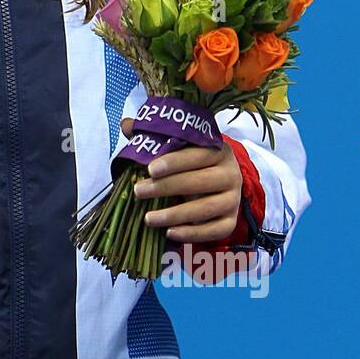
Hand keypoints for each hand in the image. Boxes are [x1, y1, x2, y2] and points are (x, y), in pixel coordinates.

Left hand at [120, 116, 241, 243]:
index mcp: (219, 150)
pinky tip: (170, 233)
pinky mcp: (231, 220)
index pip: (198, 155)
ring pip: (205, 208)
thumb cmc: (192, 162)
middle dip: (166, 188)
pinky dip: (192, 234)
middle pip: (199, 182)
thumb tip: (127, 124)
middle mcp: (231, 174)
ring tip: (149, 218)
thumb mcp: (178, 147)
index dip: (174, 162)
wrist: (220, 182)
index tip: (150, 169)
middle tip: (138, 191)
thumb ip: (154, 135)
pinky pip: (215, 230)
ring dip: (175, 215)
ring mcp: (233, 199)